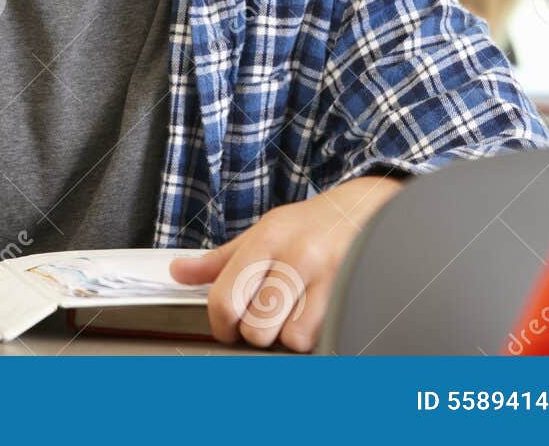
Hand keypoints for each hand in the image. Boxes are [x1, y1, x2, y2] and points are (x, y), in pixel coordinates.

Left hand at [167, 175, 401, 351]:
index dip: (220, 326)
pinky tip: (316, 318)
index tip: (227, 329)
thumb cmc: (311, 225)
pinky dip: (315, 337)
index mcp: (266, 239)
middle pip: (256, 328)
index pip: (224, 299)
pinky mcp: (354, 294)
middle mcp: (296, 256)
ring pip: (290, 340)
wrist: (370, 208)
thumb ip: (220, 260)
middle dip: (257, 332)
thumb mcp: (262, 232)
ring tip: (295, 315)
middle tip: (266, 320)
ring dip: (289, 336)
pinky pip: (322, 338)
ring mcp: (329, 277)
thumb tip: (178, 273)